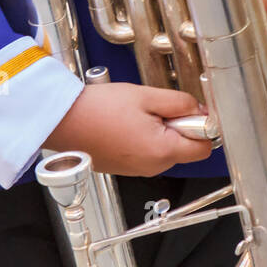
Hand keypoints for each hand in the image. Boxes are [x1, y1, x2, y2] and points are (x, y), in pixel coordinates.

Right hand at [43, 82, 213, 175]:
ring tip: (136, 114)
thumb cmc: (97, 110)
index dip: (202, 126)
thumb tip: (199, 111)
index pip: (205, 148)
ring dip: (160, 130)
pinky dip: (143, 137)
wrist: (62, 121)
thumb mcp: (146, 96)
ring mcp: (138, 169)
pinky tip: (126, 123)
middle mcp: (153, 167)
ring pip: (165, 149)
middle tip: (156, 107)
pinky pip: (146, 152)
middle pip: (184, 148)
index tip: (190, 111)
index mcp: (162, 151)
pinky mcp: (125, 167)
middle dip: (178, 126)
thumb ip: (180, 103)